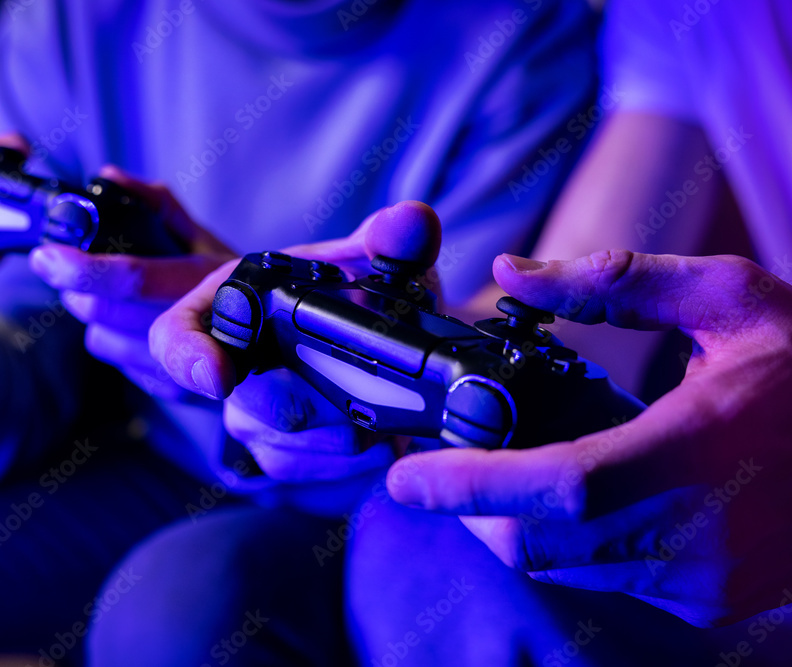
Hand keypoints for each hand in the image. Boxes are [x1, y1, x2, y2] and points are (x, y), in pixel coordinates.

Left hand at [27, 167, 234, 397]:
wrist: (274, 344)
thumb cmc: (233, 284)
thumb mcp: (202, 238)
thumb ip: (157, 206)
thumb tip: (109, 178)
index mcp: (203, 279)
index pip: (134, 277)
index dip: (85, 268)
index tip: (48, 257)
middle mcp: (196, 327)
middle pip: (102, 312)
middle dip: (78, 288)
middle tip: (70, 268)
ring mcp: (185, 367)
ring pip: (101, 338)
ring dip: (95, 315)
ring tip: (109, 297)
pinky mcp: (174, 392)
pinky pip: (116, 359)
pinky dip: (112, 339)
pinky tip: (131, 326)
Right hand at [150, 201, 441, 481]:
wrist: (380, 338)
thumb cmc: (358, 293)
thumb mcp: (375, 261)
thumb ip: (390, 239)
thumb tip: (412, 222)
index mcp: (233, 307)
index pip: (175, 337)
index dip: (186, 358)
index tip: (219, 376)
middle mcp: (230, 370)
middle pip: (250, 409)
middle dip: (313, 409)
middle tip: (365, 402)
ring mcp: (252, 421)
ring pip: (283, 453)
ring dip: (342, 444)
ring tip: (387, 421)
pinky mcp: (283, 460)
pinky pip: (307, 482)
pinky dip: (353, 470)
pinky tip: (385, 444)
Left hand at [387, 250, 791, 626]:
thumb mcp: (729, 299)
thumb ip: (612, 284)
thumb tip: (511, 275)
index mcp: (697, 452)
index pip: (556, 490)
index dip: (468, 487)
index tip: (406, 477)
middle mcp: (696, 537)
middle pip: (537, 545)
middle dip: (473, 509)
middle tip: (443, 466)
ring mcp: (704, 584)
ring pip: (565, 570)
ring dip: (516, 524)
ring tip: (506, 470)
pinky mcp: (710, 604)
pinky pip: (605, 582)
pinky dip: (569, 543)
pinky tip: (574, 496)